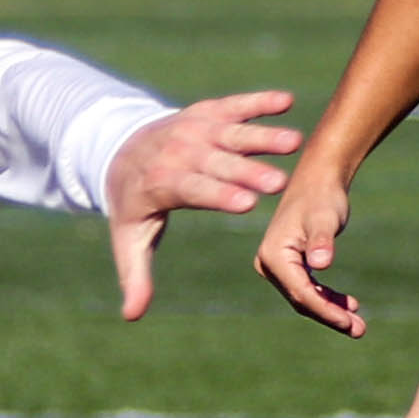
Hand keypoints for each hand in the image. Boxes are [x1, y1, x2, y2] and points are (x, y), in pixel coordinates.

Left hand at [102, 89, 298, 320]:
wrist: (122, 150)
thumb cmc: (135, 205)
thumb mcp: (129, 240)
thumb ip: (135, 276)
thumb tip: (131, 315)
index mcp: (162, 184)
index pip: (194, 189)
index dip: (220, 195)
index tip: (248, 204)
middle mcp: (180, 152)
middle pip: (218, 163)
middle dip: (248, 171)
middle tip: (280, 184)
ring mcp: (194, 128)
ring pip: (232, 133)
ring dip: (264, 137)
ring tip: (296, 144)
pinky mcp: (207, 112)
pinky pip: (235, 105)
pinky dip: (259, 102)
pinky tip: (287, 102)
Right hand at [254, 159, 364, 335]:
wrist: (319, 179)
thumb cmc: (323, 196)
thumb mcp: (325, 218)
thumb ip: (322, 241)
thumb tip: (319, 264)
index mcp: (273, 255)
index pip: (301, 293)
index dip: (326, 311)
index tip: (349, 322)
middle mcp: (268, 264)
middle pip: (302, 300)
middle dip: (331, 316)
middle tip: (360, 330)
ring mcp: (276, 266)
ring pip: (306, 297)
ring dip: (332, 311)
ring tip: (358, 325)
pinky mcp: (288, 265)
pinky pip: (308, 289)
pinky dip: (328, 298)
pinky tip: (349, 304)